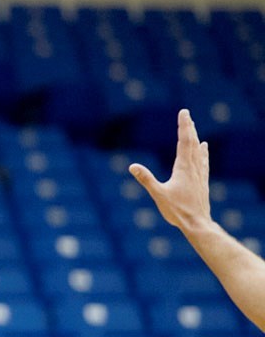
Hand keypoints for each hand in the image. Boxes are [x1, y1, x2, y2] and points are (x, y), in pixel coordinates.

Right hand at [129, 109, 211, 232]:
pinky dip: (203, 151)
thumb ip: (146, 179)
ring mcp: (199, 174)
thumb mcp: (158, 194)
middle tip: (187, 115)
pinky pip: (203, 161)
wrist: (197, 223)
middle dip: (189, 128)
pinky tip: (204, 148)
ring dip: (195, 137)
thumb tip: (132, 166)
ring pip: (198, 151)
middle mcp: (193, 168)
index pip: (184, 142)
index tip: (184, 112)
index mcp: (183, 168)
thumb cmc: (177, 210)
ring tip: (193, 127)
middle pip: (192, 143)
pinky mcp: (202, 182)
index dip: (184, 126)